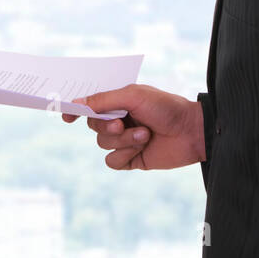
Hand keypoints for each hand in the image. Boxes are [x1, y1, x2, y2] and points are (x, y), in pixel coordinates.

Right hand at [62, 83, 204, 169]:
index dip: (75, 110)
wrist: (192, 132)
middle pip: (93, 126)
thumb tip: (77, 103)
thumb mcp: (133, 96)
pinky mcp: (131, 159)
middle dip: (107, 125)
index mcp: (119, 102)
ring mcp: (124, 140)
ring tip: (145, 134)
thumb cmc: (166, 107)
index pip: (90, 106)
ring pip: (102, 144)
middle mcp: (119, 120)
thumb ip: (104, 100)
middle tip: (123, 123)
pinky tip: (142, 149)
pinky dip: (125, 155)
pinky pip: (112, 161)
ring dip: (123, 140)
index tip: (66, 116)